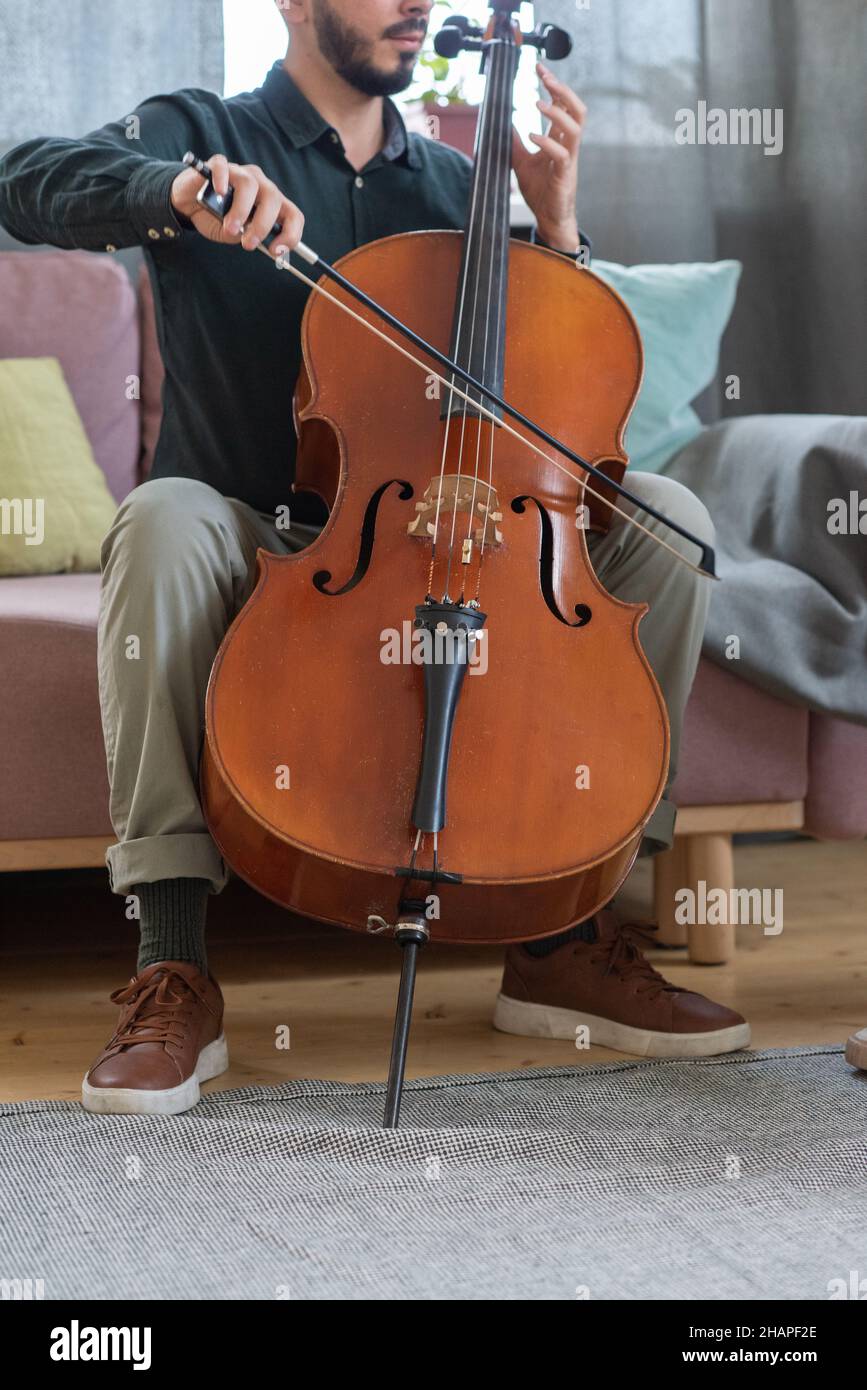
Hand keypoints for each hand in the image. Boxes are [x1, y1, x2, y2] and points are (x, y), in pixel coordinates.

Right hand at [170, 154, 303, 256]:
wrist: (189, 206)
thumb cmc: (217, 220)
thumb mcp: (237, 235)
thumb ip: (251, 236)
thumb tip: (263, 243)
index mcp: (271, 203)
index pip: (293, 215)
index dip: (290, 234)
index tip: (275, 251)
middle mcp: (260, 185)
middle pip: (273, 198)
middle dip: (262, 225)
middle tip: (247, 244)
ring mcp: (240, 172)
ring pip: (249, 184)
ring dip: (241, 210)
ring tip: (230, 228)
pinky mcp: (217, 166)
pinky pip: (223, 167)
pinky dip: (222, 180)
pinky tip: (219, 192)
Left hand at [511, 63, 585, 253]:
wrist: (548, 218)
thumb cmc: (540, 191)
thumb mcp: (521, 161)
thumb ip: (515, 141)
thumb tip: (504, 121)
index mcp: (559, 139)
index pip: (562, 105)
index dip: (552, 84)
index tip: (538, 67)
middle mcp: (568, 146)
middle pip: (576, 109)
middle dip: (562, 90)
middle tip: (544, 76)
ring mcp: (568, 160)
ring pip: (575, 128)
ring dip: (556, 113)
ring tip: (537, 103)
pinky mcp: (564, 176)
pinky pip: (561, 155)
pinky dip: (546, 142)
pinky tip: (531, 135)